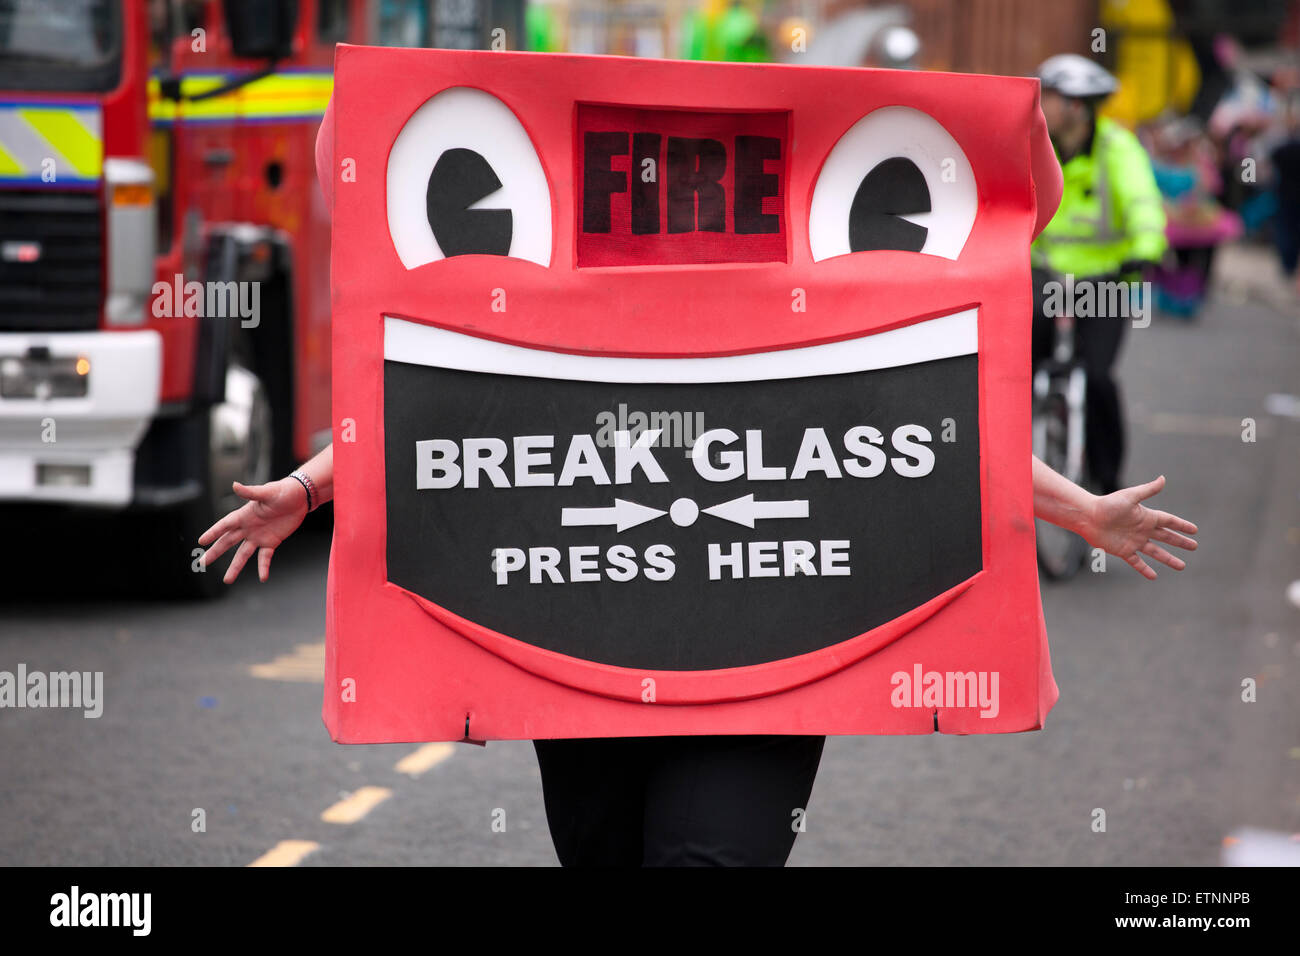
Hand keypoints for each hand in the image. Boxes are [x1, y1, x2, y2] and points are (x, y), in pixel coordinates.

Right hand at [197, 478, 308, 583]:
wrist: (300, 497)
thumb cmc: (283, 491)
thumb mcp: (267, 492)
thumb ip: (251, 492)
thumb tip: (234, 485)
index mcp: (244, 515)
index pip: (225, 525)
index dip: (214, 532)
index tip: (201, 541)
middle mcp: (248, 527)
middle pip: (228, 542)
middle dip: (215, 552)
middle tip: (202, 563)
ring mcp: (258, 536)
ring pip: (243, 554)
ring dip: (235, 567)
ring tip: (227, 580)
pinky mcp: (271, 542)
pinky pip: (265, 557)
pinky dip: (263, 567)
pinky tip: (263, 577)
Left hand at [1080, 475, 1197, 579]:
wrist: (1088, 517)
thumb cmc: (1108, 504)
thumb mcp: (1130, 496)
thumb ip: (1147, 490)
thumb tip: (1163, 479)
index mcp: (1146, 516)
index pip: (1169, 521)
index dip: (1181, 525)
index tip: (1195, 530)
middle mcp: (1142, 530)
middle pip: (1166, 537)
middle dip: (1180, 542)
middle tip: (1194, 547)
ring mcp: (1134, 541)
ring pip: (1156, 552)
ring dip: (1168, 558)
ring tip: (1181, 566)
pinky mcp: (1123, 551)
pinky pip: (1137, 562)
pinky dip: (1145, 569)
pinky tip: (1154, 576)